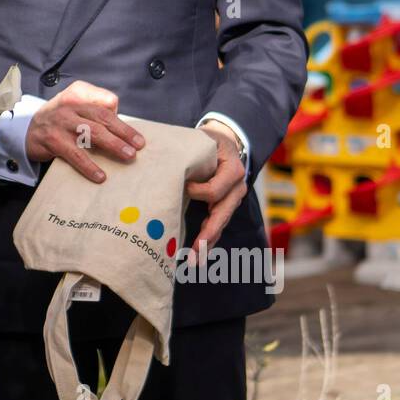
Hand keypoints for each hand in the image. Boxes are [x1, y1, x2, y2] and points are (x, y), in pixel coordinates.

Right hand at [25, 80, 143, 181]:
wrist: (27, 129)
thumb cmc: (60, 120)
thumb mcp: (75, 106)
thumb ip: (96, 111)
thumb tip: (122, 129)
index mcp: (78, 93)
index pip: (105, 100)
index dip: (119, 114)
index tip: (132, 131)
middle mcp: (70, 104)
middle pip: (103, 117)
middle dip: (124, 131)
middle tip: (139, 144)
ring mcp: (61, 122)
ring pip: (92, 133)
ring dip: (113, 145)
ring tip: (128, 156)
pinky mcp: (53, 140)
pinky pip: (75, 154)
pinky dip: (89, 165)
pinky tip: (101, 175)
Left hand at [185, 121, 246, 251]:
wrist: (223, 142)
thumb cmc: (208, 141)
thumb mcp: (204, 140)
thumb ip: (191, 152)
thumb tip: (163, 165)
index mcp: (232, 170)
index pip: (216, 190)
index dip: (199, 192)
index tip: (184, 187)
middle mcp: (237, 187)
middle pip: (222, 213)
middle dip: (208, 232)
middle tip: (195, 249)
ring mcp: (233, 199)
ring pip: (221, 223)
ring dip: (208, 242)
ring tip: (195, 260)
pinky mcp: (225, 206)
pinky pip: (218, 224)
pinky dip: (209, 239)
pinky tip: (199, 254)